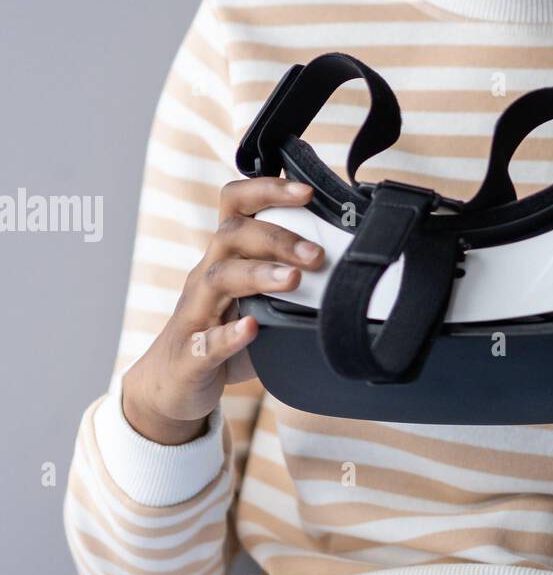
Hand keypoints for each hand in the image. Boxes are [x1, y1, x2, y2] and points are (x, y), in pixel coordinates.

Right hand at [121, 176, 324, 443]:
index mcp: (226, 255)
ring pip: (218, 278)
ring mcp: (195, 313)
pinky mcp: (189, 356)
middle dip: (277, 238)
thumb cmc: (227, 330)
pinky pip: (204, 342)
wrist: (174, 385)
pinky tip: (251, 329)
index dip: (267, 189)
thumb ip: (294, 275)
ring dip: (258, 274)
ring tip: (293, 279)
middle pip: (231, 235)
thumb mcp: (259, 295)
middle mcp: (207, 275)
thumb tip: (356, 263)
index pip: (236, 204)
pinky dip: (228, 335)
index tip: (307, 191)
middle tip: (317, 254)